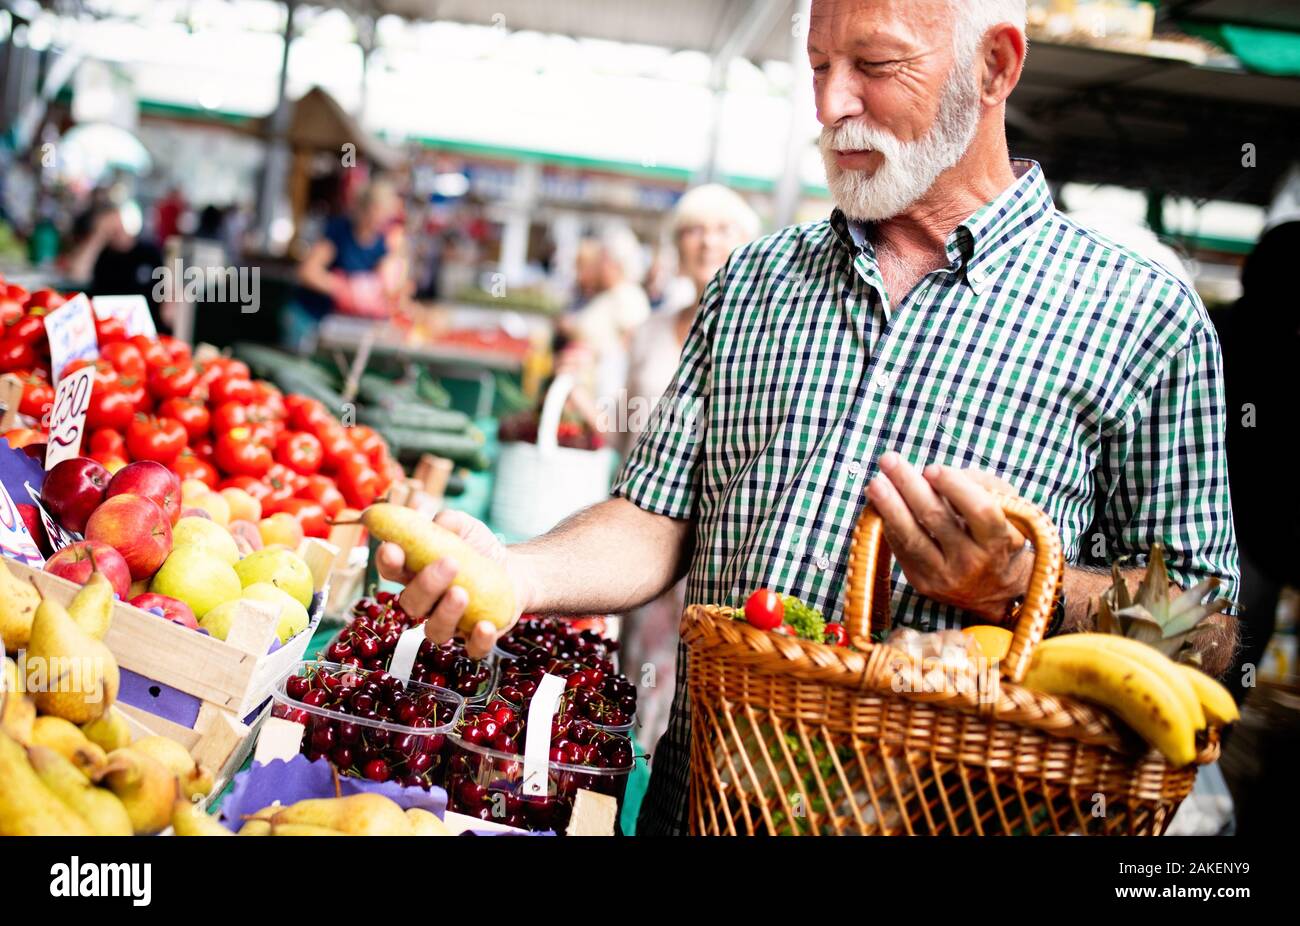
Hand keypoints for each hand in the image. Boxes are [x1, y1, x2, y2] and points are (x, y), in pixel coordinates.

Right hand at [374, 509, 532, 658]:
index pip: (392, 571)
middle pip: (412, 603)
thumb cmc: (479, 550)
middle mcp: (427, 603)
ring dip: (446, 612)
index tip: (392, 550)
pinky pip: (472, 649)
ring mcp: (450, 624)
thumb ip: (451, 522)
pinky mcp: (476, 639)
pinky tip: (485, 625)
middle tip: (449, 563)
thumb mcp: (467, 528)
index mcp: (415, 574)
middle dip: (426, 584)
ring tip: (461, 593)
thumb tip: (440, 521)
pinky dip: (478, 640)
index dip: (388, 562)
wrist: (514, 572)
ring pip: (435, 630)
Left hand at [866, 453, 1030, 623]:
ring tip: (875, 483)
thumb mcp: (1007, 510)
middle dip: (909, 485)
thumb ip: (979, 486)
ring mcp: (944, 576)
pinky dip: (888, 523)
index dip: (954, 486)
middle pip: (936, 519)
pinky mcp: (922, 582)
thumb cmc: (999, 537)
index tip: (931, 467)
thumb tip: (934, 474)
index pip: (978, 511)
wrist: (996, 591)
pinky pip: (900, 549)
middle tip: (889, 460)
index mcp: (998, 541)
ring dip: (889, 506)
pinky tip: (878, 503)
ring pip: (911, 538)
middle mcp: (971, 562)